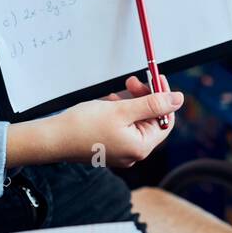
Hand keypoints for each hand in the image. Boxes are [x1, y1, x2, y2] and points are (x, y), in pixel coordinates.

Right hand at [50, 73, 182, 168]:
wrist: (53, 138)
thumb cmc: (83, 126)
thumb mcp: (122, 109)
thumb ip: (153, 104)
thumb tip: (178, 99)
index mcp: (140, 147)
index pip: (165, 121)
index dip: (163, 98)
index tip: (156, 79)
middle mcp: (133, 153)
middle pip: (149, 120)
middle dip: (143, 98)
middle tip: (132, 81)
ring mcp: (120, 151)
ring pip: (134, 121)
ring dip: (129, 103)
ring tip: (114, 94)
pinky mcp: (109, 146)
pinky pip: (122, 126)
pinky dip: (118, 112)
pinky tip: (107, 103)